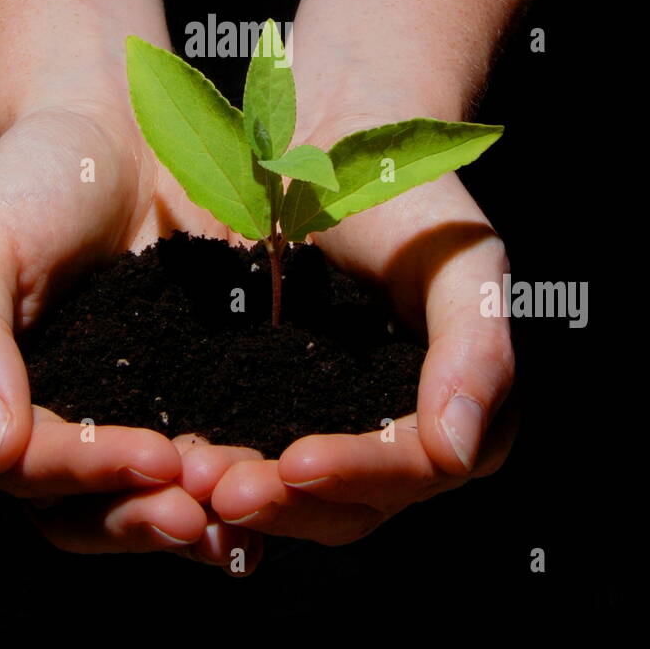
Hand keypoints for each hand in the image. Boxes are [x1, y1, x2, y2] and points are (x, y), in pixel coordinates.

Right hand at [0, 102, 254, 556]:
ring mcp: (112, 421)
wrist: (113, 132)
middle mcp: (42, 430)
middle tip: (201, 513)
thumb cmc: (29, 179)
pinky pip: (199, 459)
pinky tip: (274, 490)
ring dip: (186, 519)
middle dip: (139, 518)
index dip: (86, 472)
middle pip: (78, 513)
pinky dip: (229, 484)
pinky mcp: (178, 401)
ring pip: (138, 504)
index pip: (25, 470)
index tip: (156, 456)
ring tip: (243, 515)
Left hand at [209, 116, 516, 545]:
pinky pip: (246, 454)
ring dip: (245, 496)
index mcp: (461, 416)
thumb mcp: (464, 263)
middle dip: (287, 503)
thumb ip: (477, 353)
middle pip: (350, 504)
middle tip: (222, 491)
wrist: (344, 144)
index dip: (359, 472)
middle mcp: (401, 441)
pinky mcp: (273, 409)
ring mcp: (335, 431)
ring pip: (293, 496)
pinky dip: (213, 464)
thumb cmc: (418, 196)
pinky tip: (172, 459)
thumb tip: (459, 455)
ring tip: (190, 478)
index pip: (415, 469)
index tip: (298, 464)